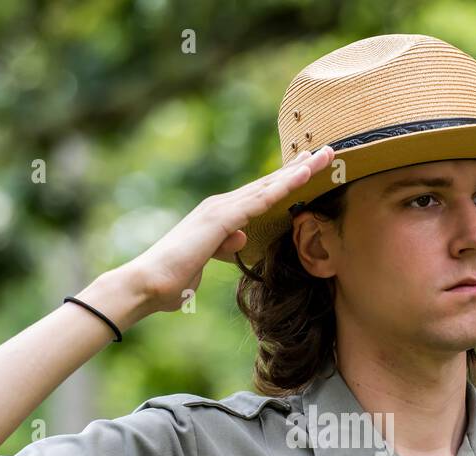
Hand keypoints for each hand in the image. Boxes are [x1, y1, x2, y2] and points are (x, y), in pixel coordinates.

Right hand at [125, 144, 334, 313]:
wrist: (147, 284)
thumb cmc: (173, 279)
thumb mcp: (208, 260)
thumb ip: (225, 247)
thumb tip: (241, 238)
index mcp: (218, 215)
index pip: (259, 195)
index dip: (286, 181)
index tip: (309, 169)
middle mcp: (220, 205)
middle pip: (268, 183)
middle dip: (299, 168)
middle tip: (328, 152)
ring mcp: (220, 209)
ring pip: (268, 186)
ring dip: (299, 170)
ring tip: (326, 156)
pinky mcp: (220, 220)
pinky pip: (259, 201)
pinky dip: (283, 187)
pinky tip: (303, 176)